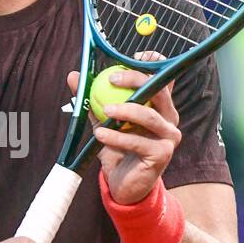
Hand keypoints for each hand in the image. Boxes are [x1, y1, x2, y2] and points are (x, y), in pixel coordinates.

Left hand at [68, 55, 180, 204]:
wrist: (124, 185)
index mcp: (159, 105)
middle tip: (111, 79)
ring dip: (126, 110)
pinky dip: (117, 137)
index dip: (153, 62)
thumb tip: (74, 75)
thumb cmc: (116, 149)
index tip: (131, 57)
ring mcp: (169, 136)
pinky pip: (137, 142)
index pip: (164, 77)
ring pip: (149, 115)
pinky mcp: (162, 154)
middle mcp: (169, 117)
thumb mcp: (103, 121)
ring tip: (106, 110)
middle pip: (158, 89)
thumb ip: (91, 99)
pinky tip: (101, 135)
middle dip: (135, 79)